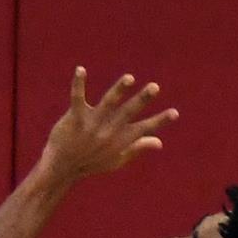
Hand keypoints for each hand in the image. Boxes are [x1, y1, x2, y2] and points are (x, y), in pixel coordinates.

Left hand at [38, 69, 178, 184]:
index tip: (175, 112)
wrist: (62, 168)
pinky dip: (78, 84)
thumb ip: (138, 148)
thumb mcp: (117, 159)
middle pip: (128, 112)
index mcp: (120, 140)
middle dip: (141, 99)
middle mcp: (108, 131)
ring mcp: (92, 124)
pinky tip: (81, 69)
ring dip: (118, 90)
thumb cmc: (91, 163)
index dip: (160, 121)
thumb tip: (160, 142)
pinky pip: (77, 98)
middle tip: (154, 87)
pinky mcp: (75, 118)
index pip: (144, 129)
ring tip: (129, 78)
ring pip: (108, 103)